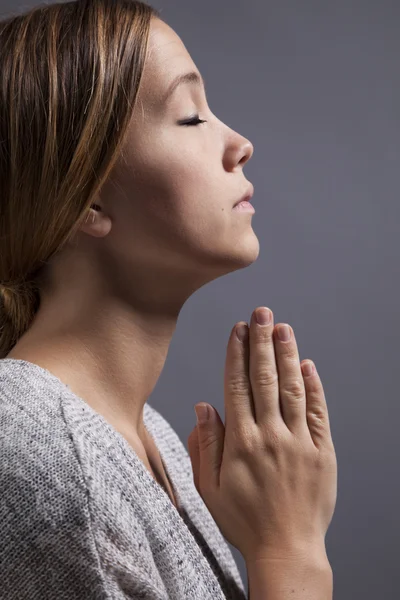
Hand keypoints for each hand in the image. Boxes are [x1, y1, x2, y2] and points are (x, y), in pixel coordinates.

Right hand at [187, 307, 336, 562]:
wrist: (286, 549)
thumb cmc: (243, 521)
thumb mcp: (210, 488)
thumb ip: (205, 445)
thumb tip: (203, 407)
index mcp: (241, 443)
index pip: (237, 386)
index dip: (237, 354)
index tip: (238, 329)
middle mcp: (271, 436)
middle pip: (266, 379)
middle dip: (262, 341)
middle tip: (262, 312)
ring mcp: (299, 442)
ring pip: (293, 389)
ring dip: (287, 355)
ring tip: (283, 327)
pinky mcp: (322, 452)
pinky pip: (318, 413)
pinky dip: (314, 387)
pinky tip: (308, 365)